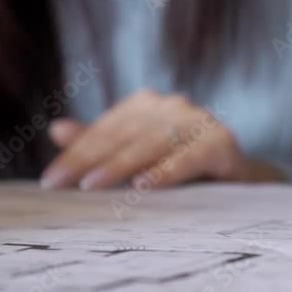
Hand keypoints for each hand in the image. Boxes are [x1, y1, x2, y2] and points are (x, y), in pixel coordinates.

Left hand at [40, 90, 278, 190]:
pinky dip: (166, 171)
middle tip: (60, 184)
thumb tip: (56, 129)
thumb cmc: (182, 168)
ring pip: (152, 143)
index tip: (50, 181)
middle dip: (88, 160)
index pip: (105, 129)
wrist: (240, 181)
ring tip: (92, 185)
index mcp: (148, 106)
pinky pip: (189, 157)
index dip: (76, 153)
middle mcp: (172, 106)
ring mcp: (199, 121)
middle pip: (123, 134)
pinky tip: (143, 186)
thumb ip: (101, 144)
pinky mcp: (222, 143)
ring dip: (121, 165)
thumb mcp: (138, 158)